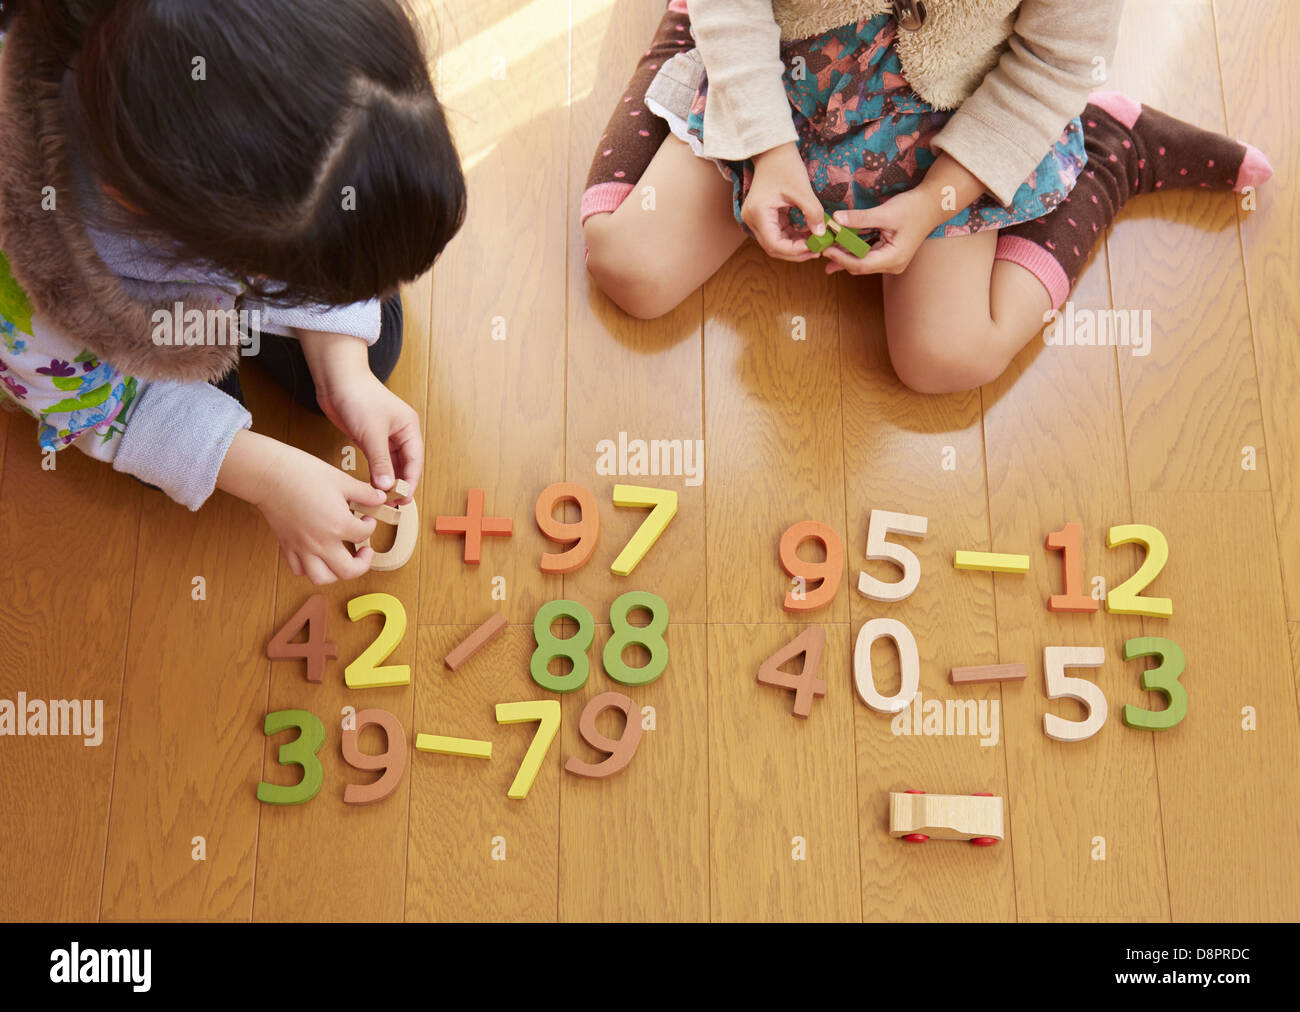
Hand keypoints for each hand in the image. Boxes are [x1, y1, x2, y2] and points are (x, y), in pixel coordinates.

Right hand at [258, 443, 389, 583]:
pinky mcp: (287, 546)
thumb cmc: (303, 474)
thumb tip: (380, 499)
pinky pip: (298, 569)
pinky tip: (318, 556)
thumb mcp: (342, 480)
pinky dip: (310, 568)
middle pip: (348, 571)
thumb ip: (364, 493)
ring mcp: (302, 547)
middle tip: (365, 551)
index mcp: (338, 525)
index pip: (364, 534)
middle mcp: (321, 543)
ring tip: (342, 560)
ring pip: (322, 578)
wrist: (269, 474)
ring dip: (336, 573)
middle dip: (362, 564)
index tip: (368, 517)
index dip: (371, 525)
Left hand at [317, 372, 422, 502]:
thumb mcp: (372, 433)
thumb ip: (380, 461)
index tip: (403, 499)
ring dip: (388, 481)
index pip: (414, 461)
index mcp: (409, 428)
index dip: (410, 482)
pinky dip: (376, 474)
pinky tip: (372, 486)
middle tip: (393, 504)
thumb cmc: (359, 396)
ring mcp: (384, 437)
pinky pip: (377, 462)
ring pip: (391, 465)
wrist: (337, 380)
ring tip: (383, 499)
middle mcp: (400, 433)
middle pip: (405, 465)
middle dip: (400, 485)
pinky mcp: (369, 439)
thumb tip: (387, 486)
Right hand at [741, 142, 825, 261]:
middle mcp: (752, 220)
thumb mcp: (802, 189)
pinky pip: (778, 234)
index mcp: (758, 213)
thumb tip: (822, 234)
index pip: (775, 244)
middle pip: (773, 248)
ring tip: (815, 242)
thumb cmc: (785, 165)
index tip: (815, 248)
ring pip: (775, 243)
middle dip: (796, 252)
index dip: (795, 250)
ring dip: (795, 246)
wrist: (773, 151)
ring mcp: (756, 220)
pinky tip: (808, 234)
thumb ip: (813, 212)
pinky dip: (792, 237)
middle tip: (818, 250)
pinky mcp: (763, 218)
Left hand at [820, 188, 938, 276]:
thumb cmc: (913, 208)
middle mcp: (892, 264)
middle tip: (820, 249)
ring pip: (862, 262)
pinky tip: (840, 246)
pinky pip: (867, 256)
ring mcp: (891, 261)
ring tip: (825, 250)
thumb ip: (859, 219)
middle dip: (839, 258)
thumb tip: (835, 220)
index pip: (860, 264)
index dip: (840, 258)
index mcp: (893, 258)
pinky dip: (854, 250)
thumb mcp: (885, 213)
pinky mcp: (889, 254)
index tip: (825, 249)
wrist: (933, 204)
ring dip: (845, 255)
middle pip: (860, 266)